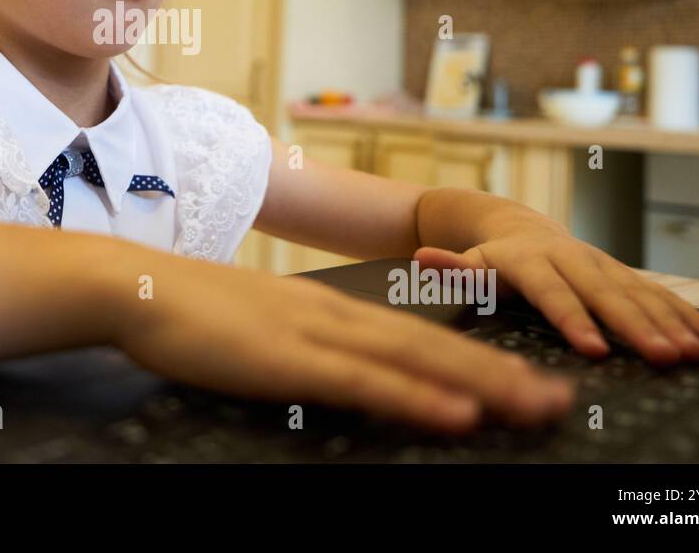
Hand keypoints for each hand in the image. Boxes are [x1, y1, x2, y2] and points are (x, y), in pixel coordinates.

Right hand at [110, 255, 576, 434]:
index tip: (524, 379)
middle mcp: (337, 316)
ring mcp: (316, 333)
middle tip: (560, 399)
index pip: (417, 337)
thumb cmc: (189, 311)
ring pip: (415, 361)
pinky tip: (458, 414)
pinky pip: (365, 382)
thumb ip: (299, 341)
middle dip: (501, 374)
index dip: (476, 359)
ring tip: (537, 406)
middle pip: (433, 347)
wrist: (137, 284)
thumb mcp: (257, 324)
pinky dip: (418, 398)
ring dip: (482, 384)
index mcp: (330, 310)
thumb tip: (330, 366)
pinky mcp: (289, 359)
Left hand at [413, 229, 698, 364]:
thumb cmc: (490, 255)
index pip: (554, 294)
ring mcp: (602, 264)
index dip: (574, 320)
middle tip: (660, 356)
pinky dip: (686, 316)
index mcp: (533, 262)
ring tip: (693, 353)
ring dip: (669, 324)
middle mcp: (573, 260)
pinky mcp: (622, 272)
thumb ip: (452, 267)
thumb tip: (422, 259)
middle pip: (606, 295)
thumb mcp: (469, 260)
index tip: (594, 348)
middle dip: (635, 327)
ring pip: (639, 293)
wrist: (517, 225)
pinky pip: (658, 294)